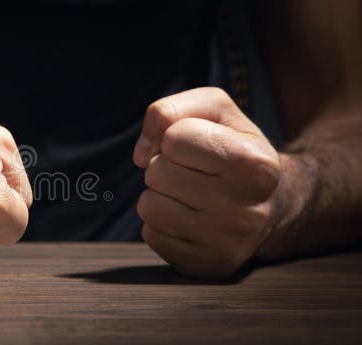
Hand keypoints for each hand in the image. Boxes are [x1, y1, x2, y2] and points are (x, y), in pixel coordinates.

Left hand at [132, 87, 281, 277]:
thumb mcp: (216, 110)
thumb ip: (171, 110)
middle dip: (166, 166)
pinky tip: (190, 219)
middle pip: (157, 172)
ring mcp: (227, 243)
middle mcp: (247, 209)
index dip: (176, 136)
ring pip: (149, 206)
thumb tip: (140, 156)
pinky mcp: (208, 265)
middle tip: (194, 173)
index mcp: (255, 164)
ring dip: (159, 194)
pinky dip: (161, 223)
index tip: (199, 145)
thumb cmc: (235, 148)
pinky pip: (151, 235)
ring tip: (190, 195)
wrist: (273, 205)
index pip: (175, 137)